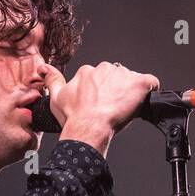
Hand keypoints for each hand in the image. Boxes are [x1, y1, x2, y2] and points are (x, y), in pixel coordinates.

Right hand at [40, 62, 159, 156]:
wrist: (88, 126)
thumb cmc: (73, 117)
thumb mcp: (56, 97)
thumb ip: (52, 80)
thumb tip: (43, 68)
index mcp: (88, 72)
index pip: (101, 77)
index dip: (103, 92)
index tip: (102, 104)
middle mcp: (105, 69)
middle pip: (117, 78)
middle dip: (118, 91)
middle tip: (113, 109)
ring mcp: (122, 75)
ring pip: (132, 81)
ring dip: (131, 93)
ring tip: (124, 110)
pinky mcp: (139, 83)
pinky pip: (151, 83)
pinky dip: (150, 92)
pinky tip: (144, 103)